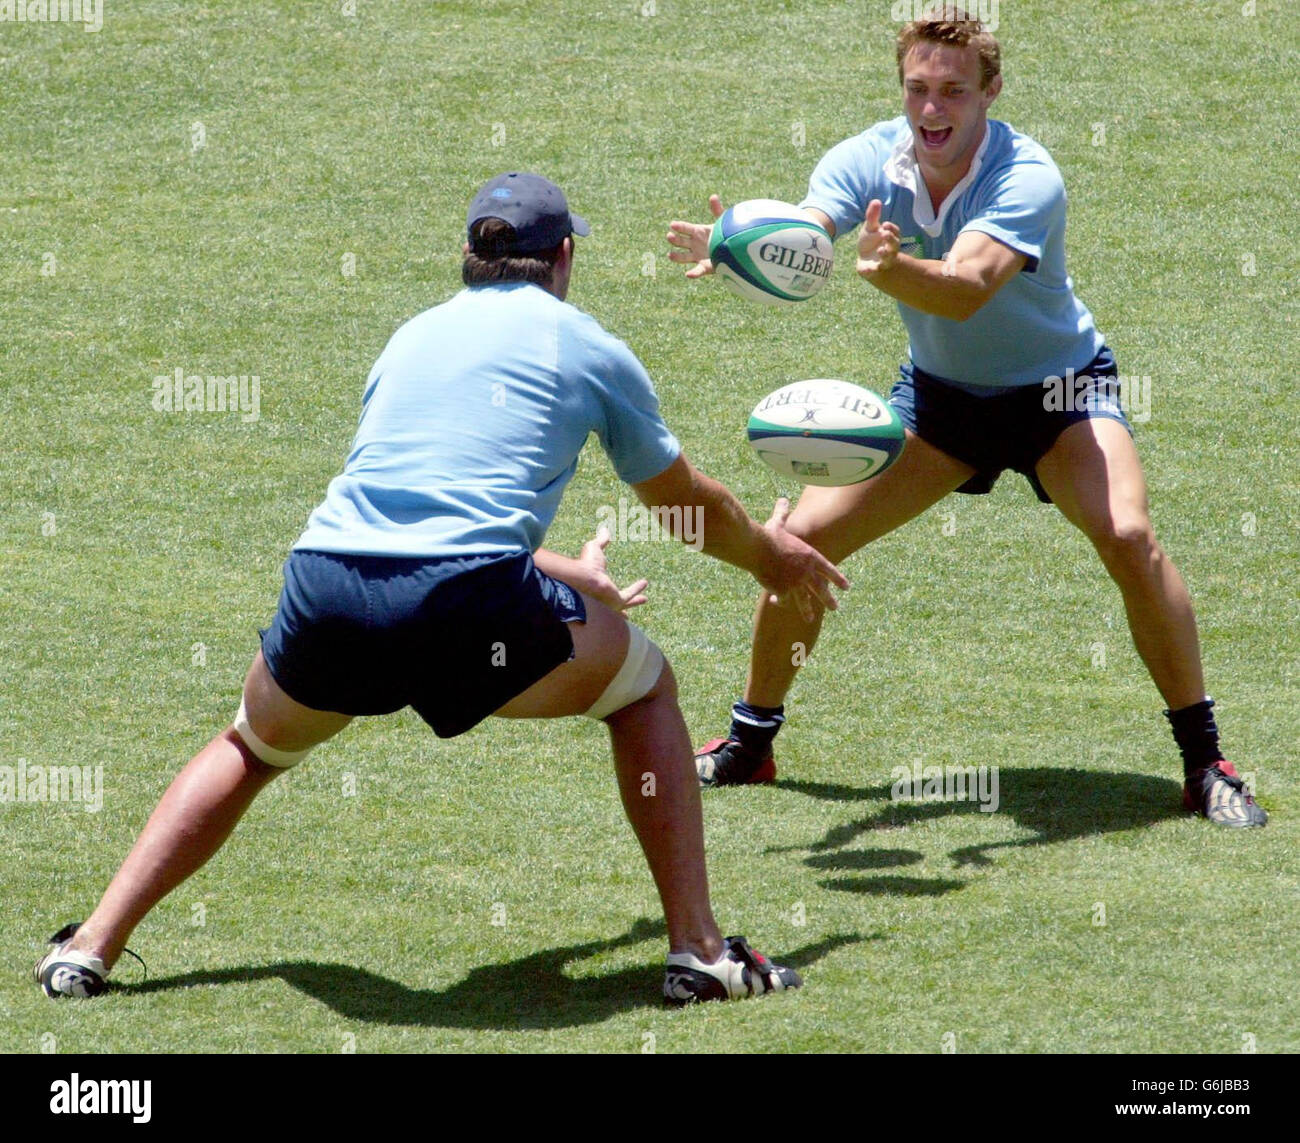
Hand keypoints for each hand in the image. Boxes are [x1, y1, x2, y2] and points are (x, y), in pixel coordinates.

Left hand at [575, 526, 649, 611]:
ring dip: (635, 602)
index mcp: (594, 585)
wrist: (584, 578)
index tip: (612, 588)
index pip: (602, 587)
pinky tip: (644, 582)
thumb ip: (600, 540)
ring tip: (646, 599)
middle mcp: (601, 597)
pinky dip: (637, 590)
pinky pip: (629, 596)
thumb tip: (604, 529)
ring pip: (624, 603)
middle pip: (614, 603)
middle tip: (629, 606)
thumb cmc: (585, 564)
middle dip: (624, 604)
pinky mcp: (617, 602)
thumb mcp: (594, 548)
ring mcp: (609, 602)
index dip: (607, 586)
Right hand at [666, 195, 724, 278]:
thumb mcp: (721, 222)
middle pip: (681, 242)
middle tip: (669, 236)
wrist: (732, 249)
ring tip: (670, 255)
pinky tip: (688, 275)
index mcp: (697, 232)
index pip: (685, 228)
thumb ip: (717, 210)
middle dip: (674, 240)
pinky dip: (693, 273)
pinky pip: (697, 271)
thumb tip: (713, 196)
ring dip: (677, 256)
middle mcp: (694, 244)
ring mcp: (697, 256)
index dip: (679, 227)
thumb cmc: (725, 234)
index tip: (672, 225)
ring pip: (684, 257)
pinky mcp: (703, 267)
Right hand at [756, 498, 849, 621]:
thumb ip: (783, 514)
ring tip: (810, 619)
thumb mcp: (778, 523)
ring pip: (804, 600)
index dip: (837, 579)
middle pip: (820, 589)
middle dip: (828, 599)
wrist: (757, 547)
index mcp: (809, 556)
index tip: (846, 587)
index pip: (829, 570)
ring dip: (807, 610)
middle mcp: (806, 572)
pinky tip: (773, 601)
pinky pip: (782, 599)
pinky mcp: (783, 590)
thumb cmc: (768, 535)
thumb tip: (782, 499)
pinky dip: (778, 600)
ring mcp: (795, 583)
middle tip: (835, 607)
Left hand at [856, 199, 899, 274]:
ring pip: (888, 259)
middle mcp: (890, 249)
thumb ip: (873, 216)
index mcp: (890, 237)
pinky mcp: (874, 270)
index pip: (895, 232)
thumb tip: (876, 201)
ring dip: (885, 255)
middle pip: (894, 245)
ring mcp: (883, 261)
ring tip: (880, 250)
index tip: (885, 224)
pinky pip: (874, 272)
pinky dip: (870, 272)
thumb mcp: (870, 227)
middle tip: (885, 234)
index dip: (891, 228)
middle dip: (891, 239)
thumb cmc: (870, 240)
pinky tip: (864, 270)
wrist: (865, 258)